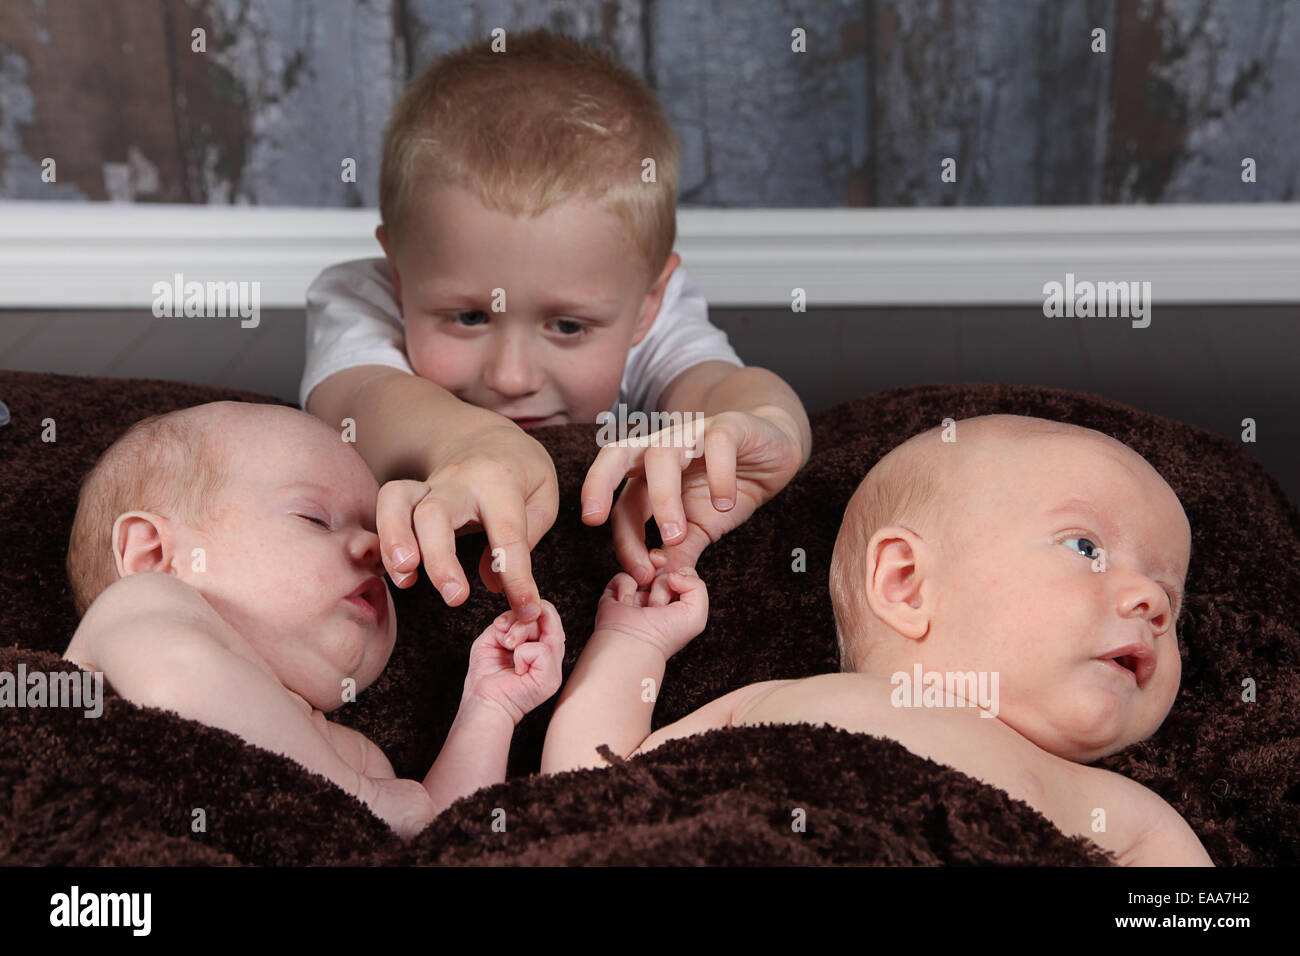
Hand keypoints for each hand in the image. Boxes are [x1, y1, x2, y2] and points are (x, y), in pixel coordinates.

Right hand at [375, 413, 558, 620]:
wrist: (487, 436)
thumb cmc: (521, 470)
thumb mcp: (544, 495)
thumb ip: (526, 538)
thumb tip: (494, 583)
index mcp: (500, 481)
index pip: (508, 533)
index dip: (517, 576)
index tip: (525, 609)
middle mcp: (458, 480)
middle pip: (435, 513)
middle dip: (439, 559)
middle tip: (455, 597)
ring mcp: (428, 485)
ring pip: (397, 502)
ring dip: (394, 542)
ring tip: (405, 581)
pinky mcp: (409, 494)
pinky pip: (385, 509)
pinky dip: (384, 542)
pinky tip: (398, 573)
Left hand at [462, 600, 565, 723]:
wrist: (482, 704)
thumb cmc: (485, 677)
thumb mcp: (493, 638)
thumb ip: (508, 623)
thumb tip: (520, 616)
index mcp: (540, 646)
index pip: (545, 614)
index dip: (523, 611)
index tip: (501, 625)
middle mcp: (551, 656)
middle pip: (549, 616)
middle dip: (521, 619)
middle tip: (504, 638)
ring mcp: (554, 668)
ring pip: (550, 630)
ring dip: (520, 632)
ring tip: (508, 647)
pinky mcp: (551, 679)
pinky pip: (541, 650)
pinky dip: (521, 654)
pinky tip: (516, 669)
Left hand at [581, 407, 803, 583]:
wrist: (774, 452)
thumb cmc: (729, 486)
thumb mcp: (702, 527)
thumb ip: (679, 550)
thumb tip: (658, 580)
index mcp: (648, 473)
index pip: (623, 505)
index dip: (625, 541)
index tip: (641, 574)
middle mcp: (663, 448)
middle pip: (616, 455)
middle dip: (597, 484)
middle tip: (593, 520)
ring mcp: (693, 434)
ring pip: (662, 454)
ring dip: (663, 497)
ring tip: (675, 534)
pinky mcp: (729, 427)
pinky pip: (716, 443)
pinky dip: (717, 474)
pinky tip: (724, 503)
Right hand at [593, 567, 707, 659]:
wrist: (633, 643)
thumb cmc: (664, 636)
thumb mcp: (696, 614)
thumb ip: (697, 586)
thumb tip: (673, 574)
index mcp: (678, 603)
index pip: (685, 573)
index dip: (683, 580)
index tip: (677, 601)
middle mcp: (658, 598)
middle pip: (666, 570)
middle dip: (664, 588)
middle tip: (659, 610)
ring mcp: (637, 595)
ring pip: (646, 570)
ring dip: (647, 591)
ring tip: (644, 609)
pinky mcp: (617, 592)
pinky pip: (625, 574)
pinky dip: (626, 588)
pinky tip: (627, 605)